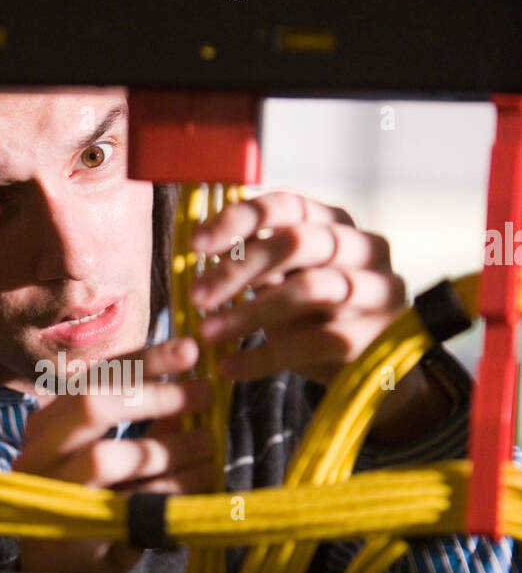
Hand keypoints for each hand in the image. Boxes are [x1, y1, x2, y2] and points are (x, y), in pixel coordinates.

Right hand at [14, 337, 214, 572]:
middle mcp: (37, 455)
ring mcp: (49, 494)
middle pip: (92, 406)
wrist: (54, 572)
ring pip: (107, 457)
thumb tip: (191, 386)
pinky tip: (200, 481)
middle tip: (204, 395)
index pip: (94, 378)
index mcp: (45, 426)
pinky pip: (126, 505)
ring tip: (208, 444)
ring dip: (168, 447)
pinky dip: (169, 490)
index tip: (190, 349)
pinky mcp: (71, 535)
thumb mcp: (107, 452)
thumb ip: (141, 422)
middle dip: (155, 396)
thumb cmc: (85, 500)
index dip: (144, 360)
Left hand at [189, 189, 448, 442]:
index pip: (287, 205)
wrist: (375, 366)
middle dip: (240, 269)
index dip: (239, 220)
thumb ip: (255, 260)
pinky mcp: (372, 335)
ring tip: (207, 333)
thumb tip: (199, 247)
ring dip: (249, 313)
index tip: (196, 243)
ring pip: (308, 290)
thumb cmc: (318, 312)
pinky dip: (265, 357)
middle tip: (196, 296)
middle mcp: (363, 247)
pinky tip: (231, 367)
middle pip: (297, 242)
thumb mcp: (288, 278)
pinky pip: (313, 343)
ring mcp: (374, 290)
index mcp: (335, 221)